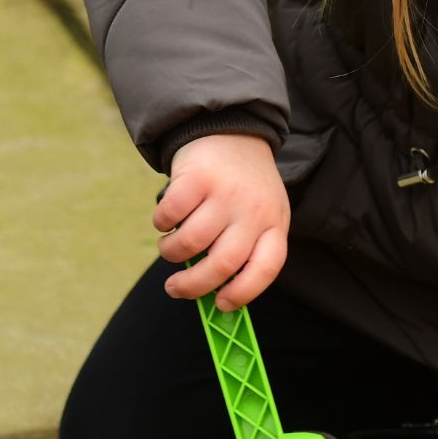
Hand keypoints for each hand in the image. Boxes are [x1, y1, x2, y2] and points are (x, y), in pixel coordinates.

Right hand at [156, 133, 288, 309]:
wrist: (234, 133)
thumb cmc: (245, 188)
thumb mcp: (260, 215)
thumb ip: (244, 249)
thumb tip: (212, 295)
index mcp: (275, 225)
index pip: (266, 269)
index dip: (243, 293)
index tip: (220, 305)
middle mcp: (254, 211)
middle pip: (223, 263)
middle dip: (193, 286)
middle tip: (174, 289)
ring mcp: (226, 193)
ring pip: (191, 242)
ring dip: (171, 253)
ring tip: (169, 249)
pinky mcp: (197, 178)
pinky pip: (170, 216)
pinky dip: (161, 225)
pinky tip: (165, 221)